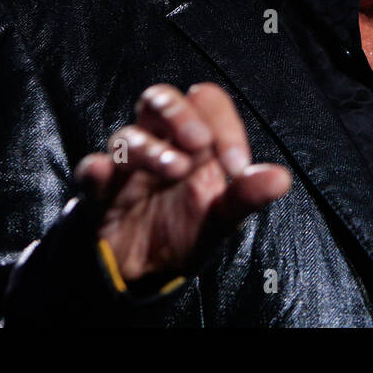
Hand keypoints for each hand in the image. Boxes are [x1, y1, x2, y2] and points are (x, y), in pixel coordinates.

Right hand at [74, 82, 290, 284]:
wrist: (146, 273)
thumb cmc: (186, 229)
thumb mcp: (223, 217)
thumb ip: (248, 195)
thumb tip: (281, 178)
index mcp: (194, 142)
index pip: (206, 104)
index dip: (224, 125)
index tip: (237, 166)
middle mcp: (159, 143)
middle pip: (159, 99)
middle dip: (179, 114)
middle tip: (200, 142)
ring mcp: (127, 166)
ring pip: (127, 136)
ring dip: (151, 149)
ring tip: (176, 170)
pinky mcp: (100, 193)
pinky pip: (91, 170)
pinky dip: (97, 169)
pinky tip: (106, 174)